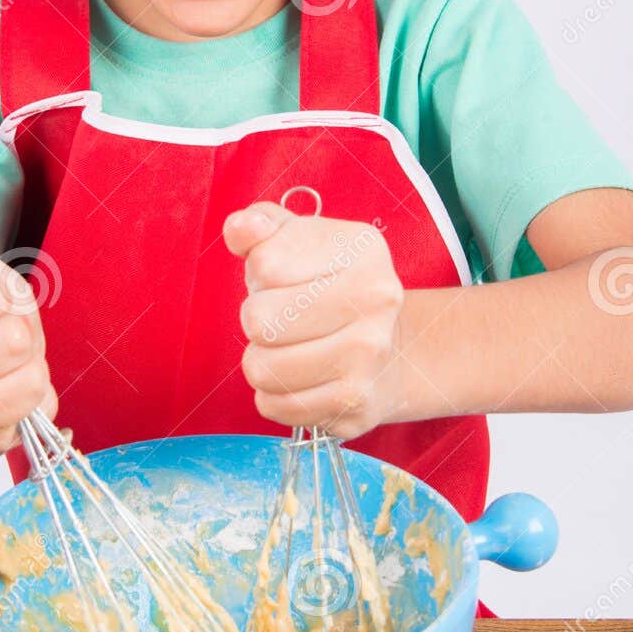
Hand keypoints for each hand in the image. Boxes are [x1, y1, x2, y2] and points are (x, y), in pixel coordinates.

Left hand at [223, 201, 404, 438]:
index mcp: (361, 249)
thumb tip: (241, 228)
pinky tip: (301, 380)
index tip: (288, 280)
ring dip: (262, 361)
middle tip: (286, 320)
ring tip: (291, 350)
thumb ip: (260, 225)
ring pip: (262, 369)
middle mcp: (375, 301)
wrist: (391, 352)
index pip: (264, 265)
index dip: (261, 275)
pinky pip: (274, 406)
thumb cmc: (329, 289)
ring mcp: (369, 357)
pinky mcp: (355, 405)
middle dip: (258, 321)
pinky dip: (274, 396)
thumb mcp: (300, 241)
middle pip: (258, 320)